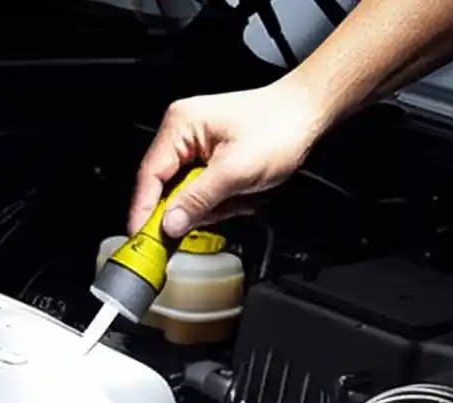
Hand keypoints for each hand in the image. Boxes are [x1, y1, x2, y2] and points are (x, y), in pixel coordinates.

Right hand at [129, 78, 329, 237]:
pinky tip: (241, 193)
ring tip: (240, 196)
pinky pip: (200, 189)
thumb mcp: (237, 171)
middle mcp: (180, 132)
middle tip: (219, 211)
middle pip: (165, 188)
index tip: (143, 238)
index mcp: (179, 126)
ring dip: (211, 204)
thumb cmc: (281, 127)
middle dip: (192, 206)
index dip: (144, 211)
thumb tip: (169, 225)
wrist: (310, 114)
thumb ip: (198, 200)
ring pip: (184, 193)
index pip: (149, 176)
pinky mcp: (207, 156)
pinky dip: (220, 199)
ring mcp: (193, 144)